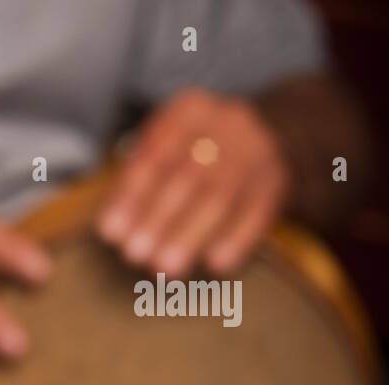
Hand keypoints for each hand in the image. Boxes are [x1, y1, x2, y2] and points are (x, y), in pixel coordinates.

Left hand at [97, 88, 289, 277]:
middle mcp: (226, 123)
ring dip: (190, 235)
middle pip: (189, 175)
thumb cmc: (194, 151)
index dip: (130, 195)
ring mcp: (257, 150)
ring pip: (221, 195)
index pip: (154, 154)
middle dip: (158, 219)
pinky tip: (214, 264)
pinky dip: (236, 239)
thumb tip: (110, 228)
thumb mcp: (164, 147)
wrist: (269, 135)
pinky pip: (258, 211)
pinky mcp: (278, 179)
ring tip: (164, 268)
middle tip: (133, 255)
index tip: (110, 232)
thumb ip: (137, 180)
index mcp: (188, 111)